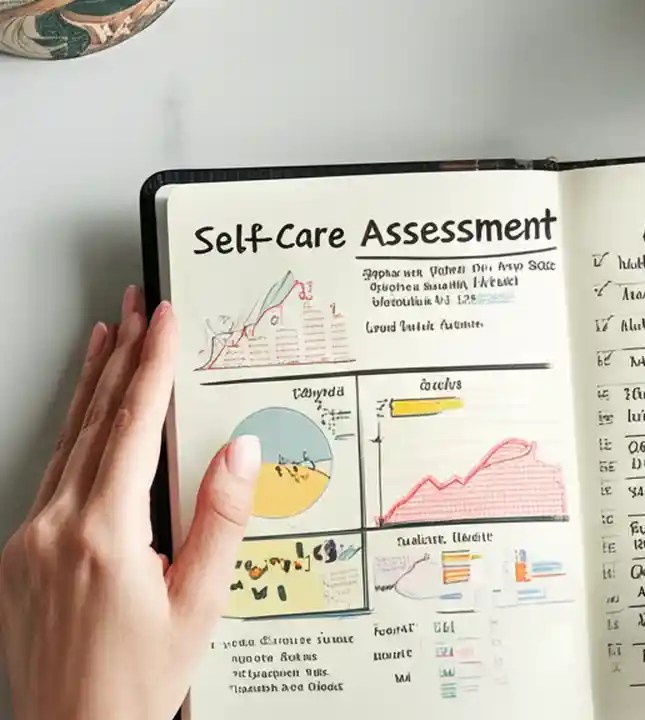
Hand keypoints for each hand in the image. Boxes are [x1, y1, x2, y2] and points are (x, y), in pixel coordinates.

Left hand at [0, 286, 260, 719]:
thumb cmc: (137, 684)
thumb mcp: (200, 605)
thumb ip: (220, 519)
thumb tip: (240, 451)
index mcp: (103, 534)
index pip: (133, 426)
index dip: (153, 365)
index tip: (164, 320)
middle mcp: (54, 528)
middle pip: (92, 422)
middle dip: (120, 356)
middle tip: (135, 307)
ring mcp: (26, 542)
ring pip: (63, 444)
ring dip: (90, 388)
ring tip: (106, 339)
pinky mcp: (15, 558)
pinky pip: (47, 477)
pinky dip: (70, 436)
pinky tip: (82, 421)